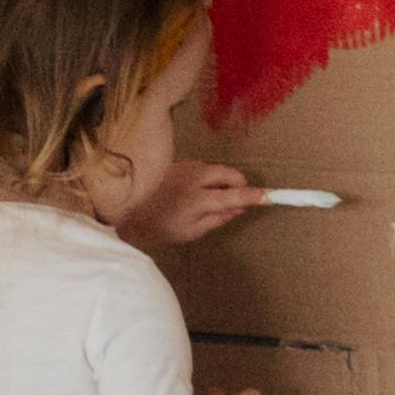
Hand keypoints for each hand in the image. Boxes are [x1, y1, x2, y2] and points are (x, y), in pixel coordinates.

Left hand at [126, 158, 264, 247]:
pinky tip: (195, 190)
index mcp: (198, 199)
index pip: (233, 196)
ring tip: (211, 197)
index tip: (265, 196)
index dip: (251, 196)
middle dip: (239, 183)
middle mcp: (194, 178)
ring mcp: (186, 167)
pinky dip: (207, 177)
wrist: (128, 209)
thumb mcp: (192, 232)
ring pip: (215, 169)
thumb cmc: (160, 225)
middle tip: (238, 196)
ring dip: (221, 180)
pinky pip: (202, 167)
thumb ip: (218, 219)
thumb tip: (238, 209)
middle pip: (229, 174)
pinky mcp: (179, 163)